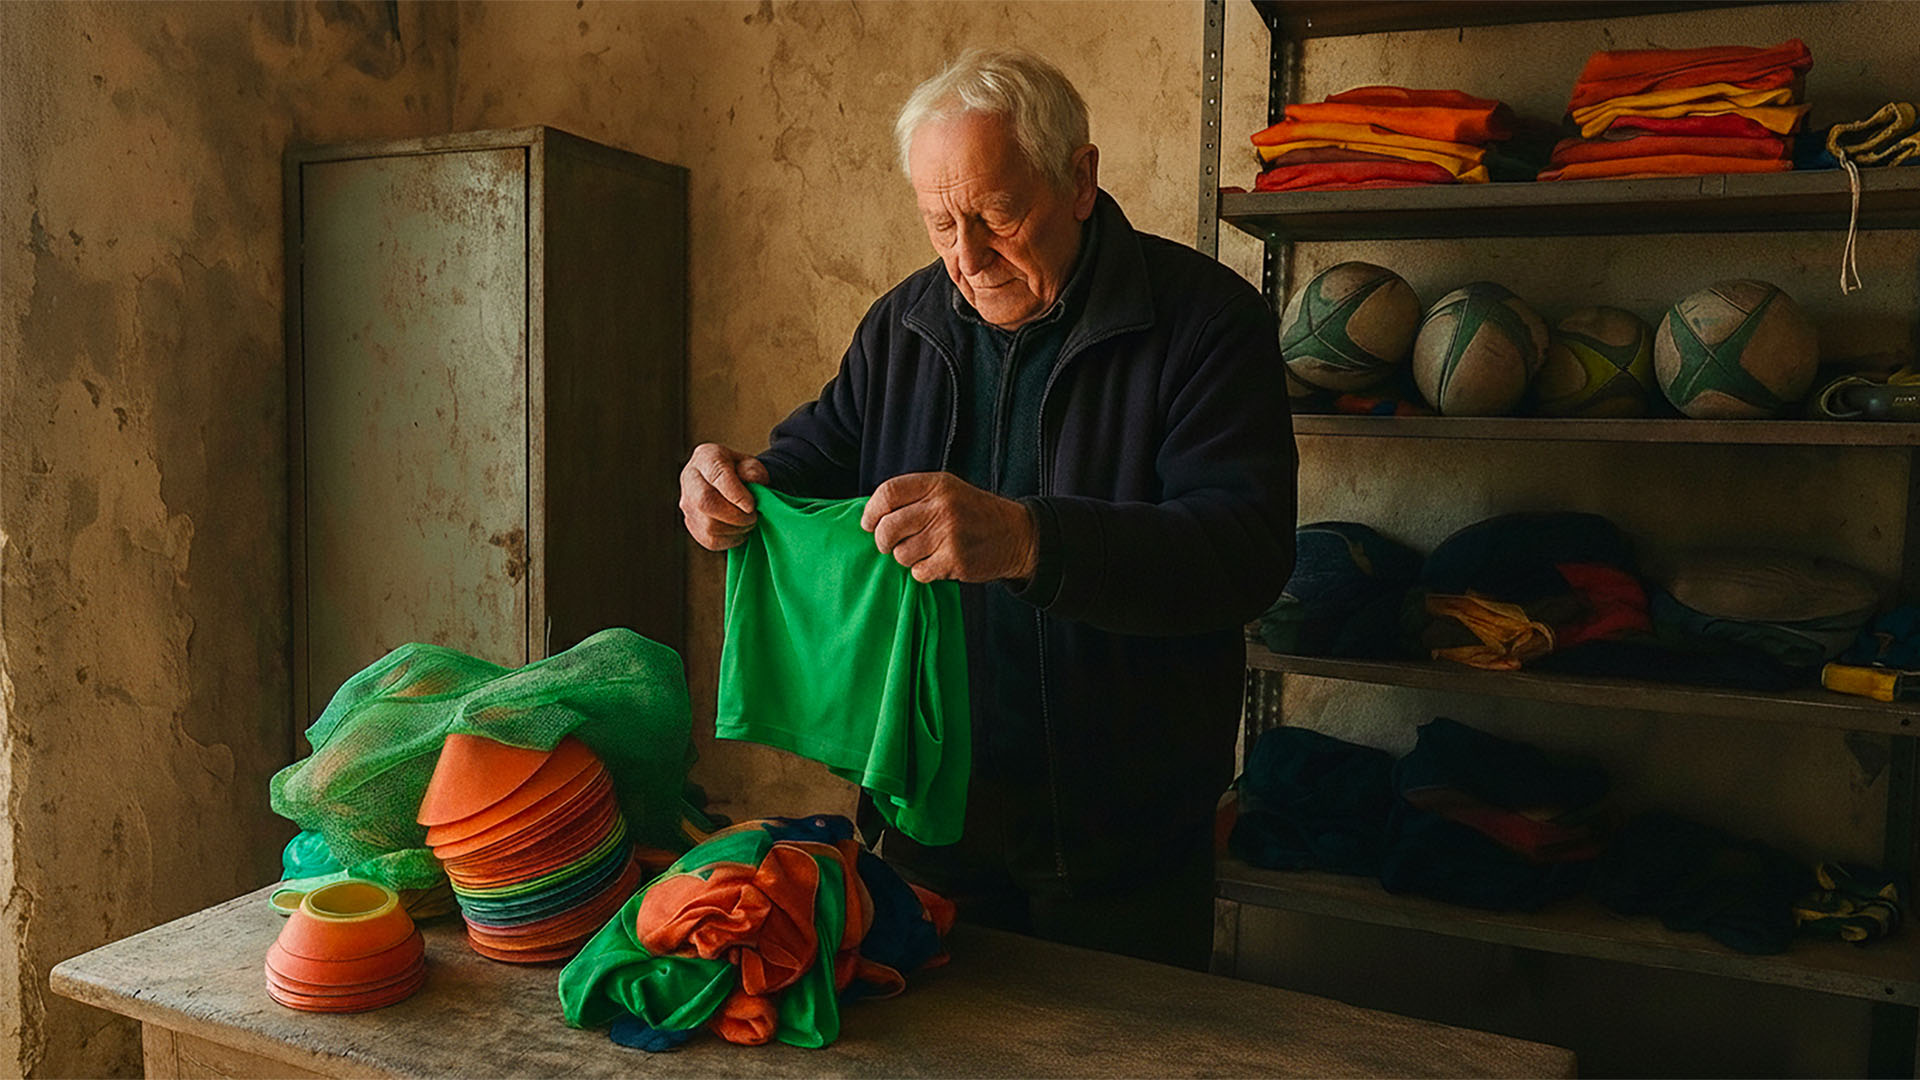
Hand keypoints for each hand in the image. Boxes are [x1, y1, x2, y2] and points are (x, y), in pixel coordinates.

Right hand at [679, 443, 770, 550]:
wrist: (728, 483)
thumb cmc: (740, 471)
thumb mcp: (751, 464)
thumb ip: (753, 471)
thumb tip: (752, 482)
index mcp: (705, 457)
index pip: (717, 475)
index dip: (736, 494)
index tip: (751, 506)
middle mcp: (690, 479)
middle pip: (705, 503)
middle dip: (735, 515)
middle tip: (752, 517)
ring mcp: (687, 503)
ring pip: (708, 526)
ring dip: (735, 529)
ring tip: (748, 522)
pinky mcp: (691, 524)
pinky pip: (710, 540)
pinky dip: (730, 539)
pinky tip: (739, 529)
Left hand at [861, 472, 1037, 583]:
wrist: (1016, 535)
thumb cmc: (974, 513)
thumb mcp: (948, 491)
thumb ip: (914, 497)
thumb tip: (871, 516)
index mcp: (937, 485)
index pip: (888, 493)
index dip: (871, 511)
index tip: (868, 524)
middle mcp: (942, 507)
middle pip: (888, 527)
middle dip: (882, 540)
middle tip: (889, 544)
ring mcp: (949, 534)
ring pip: (901, 554)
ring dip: (906, 558)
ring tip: (924, 552)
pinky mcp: (956, 560)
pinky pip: (919, 572)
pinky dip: (923, 572)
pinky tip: (938, 563)